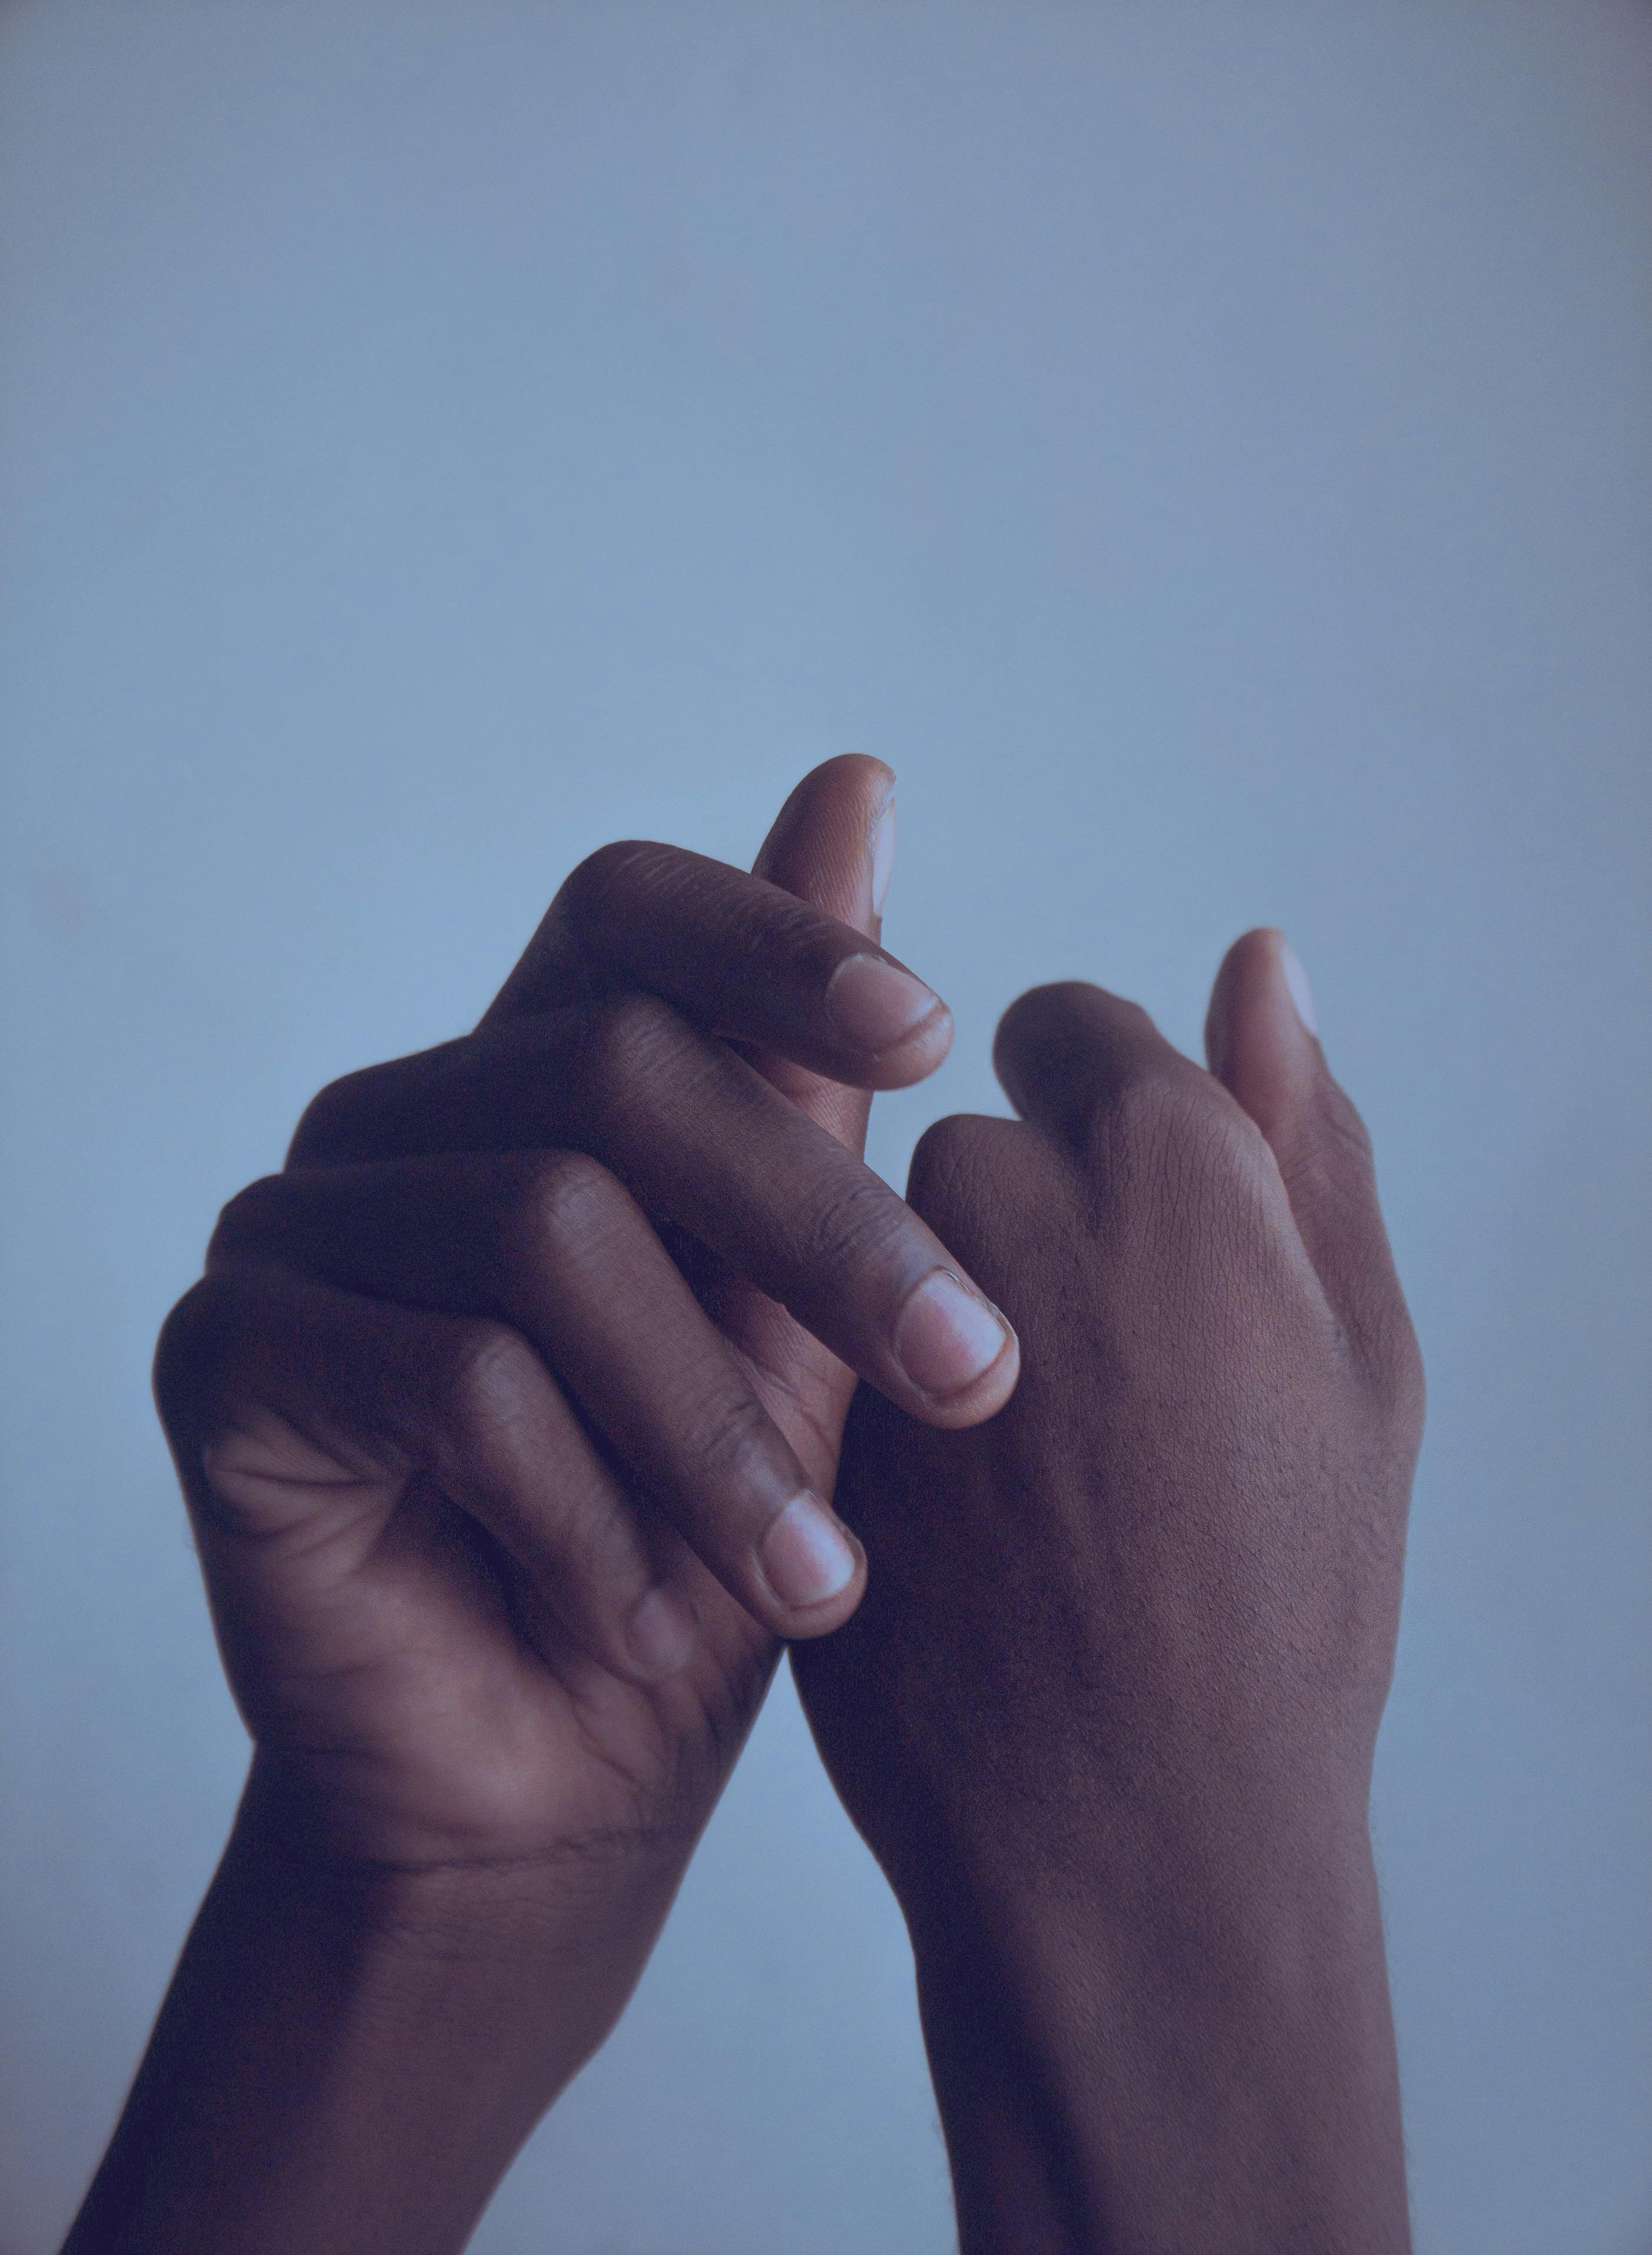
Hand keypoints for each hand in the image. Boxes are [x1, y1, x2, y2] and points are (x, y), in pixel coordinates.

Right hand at [151, 750, 1015, 2018]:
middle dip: (821, 1233)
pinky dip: (584, 1509)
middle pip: (619, 1070)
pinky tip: (634, 1614)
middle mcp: (405, 1121)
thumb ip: (807, 1080)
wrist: (557, 1786)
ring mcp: (299, 1226)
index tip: (931, 1034)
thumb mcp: (795, 1317)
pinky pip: (447, 1378)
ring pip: (545, 1228)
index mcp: (537, 1079)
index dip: (777, 939)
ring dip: (713, 1424)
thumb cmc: (699, 1540)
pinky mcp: (227, 1356)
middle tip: (975, 1376)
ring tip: (813, 1579)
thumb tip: (859, 774)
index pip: (629, 913)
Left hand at [793, 932, 1423, 2254]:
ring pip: (879, 1237)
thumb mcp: (1359, 1358)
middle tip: (1091, 1379)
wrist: (1140, 1836)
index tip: (1127, 1227)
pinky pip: (812, 1338)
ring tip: (1023, 1463)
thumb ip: (1303, 1138)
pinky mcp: (796, 1407)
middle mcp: (1005, 1202)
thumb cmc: (1288, 1602)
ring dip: (925, 1304)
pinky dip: (860, 1390)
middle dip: (1019, 1219)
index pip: (1074, 1028)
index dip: (1103, 1123)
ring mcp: (877, 1312)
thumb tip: (1266, 962)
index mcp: (1166, 1162)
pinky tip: (940, 1506)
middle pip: (976, 1137)